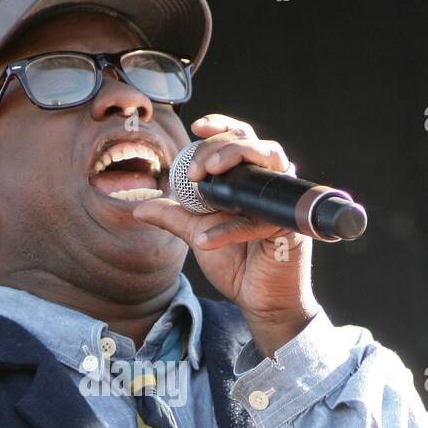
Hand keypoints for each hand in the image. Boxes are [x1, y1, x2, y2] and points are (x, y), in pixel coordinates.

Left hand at [130, 114, 317, 350]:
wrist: (258, 300)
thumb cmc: (237, 262)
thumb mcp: (198, 233)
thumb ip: (173, 216)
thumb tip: (138, 208)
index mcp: (248, 179)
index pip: (240, 138)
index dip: (221, 127)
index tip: (196, 127)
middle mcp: (269, 183)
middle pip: (251, 142)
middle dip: (217, 147)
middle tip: (192, 170)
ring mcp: (282, 201)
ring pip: (267, 161)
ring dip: (233, 160)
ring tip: (202, 179)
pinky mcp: (288, 225)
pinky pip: (258, 218)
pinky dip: (229, 228)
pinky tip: (205, 239)